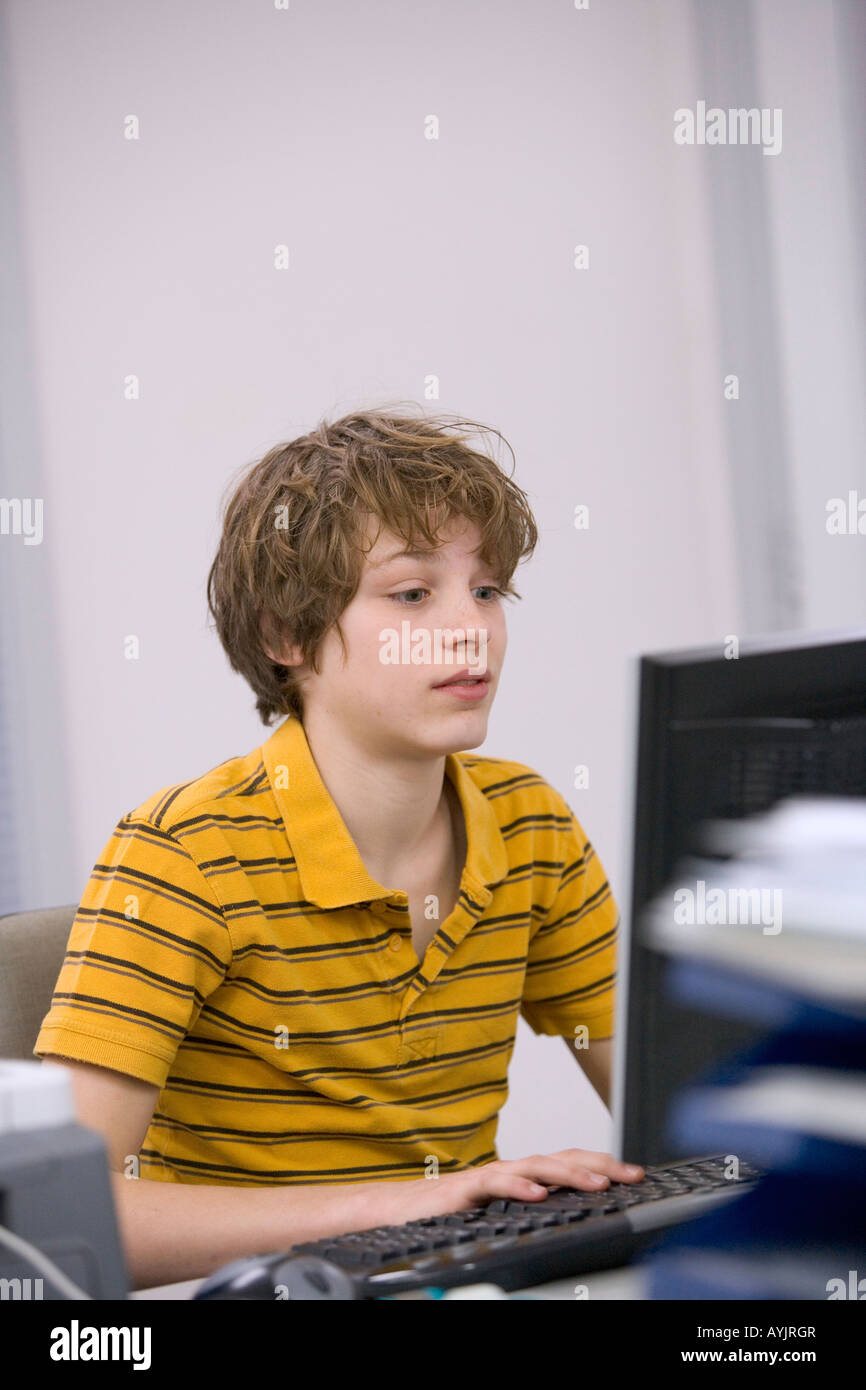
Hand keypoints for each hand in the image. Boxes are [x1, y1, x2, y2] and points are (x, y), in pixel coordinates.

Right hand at [384, 1150, 645, 1222]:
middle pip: (562, 1159)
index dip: (605, 1165)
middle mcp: (512, 1171)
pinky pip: (495, 1184)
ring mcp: (490, 1176)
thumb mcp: (504, 1212)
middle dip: (601, 1164)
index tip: (638, 1174)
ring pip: (536, 1166)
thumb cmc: (453, 1212)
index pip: (571, 1163)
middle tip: (633, 1174)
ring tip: (598, 1183)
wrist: (400, 1210)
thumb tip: (575, 1211)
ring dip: (570, 1174)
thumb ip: (534, 1207)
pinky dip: (518, 1187)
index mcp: (524, 1177)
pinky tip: (538, 1195)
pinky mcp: (466, 1189)